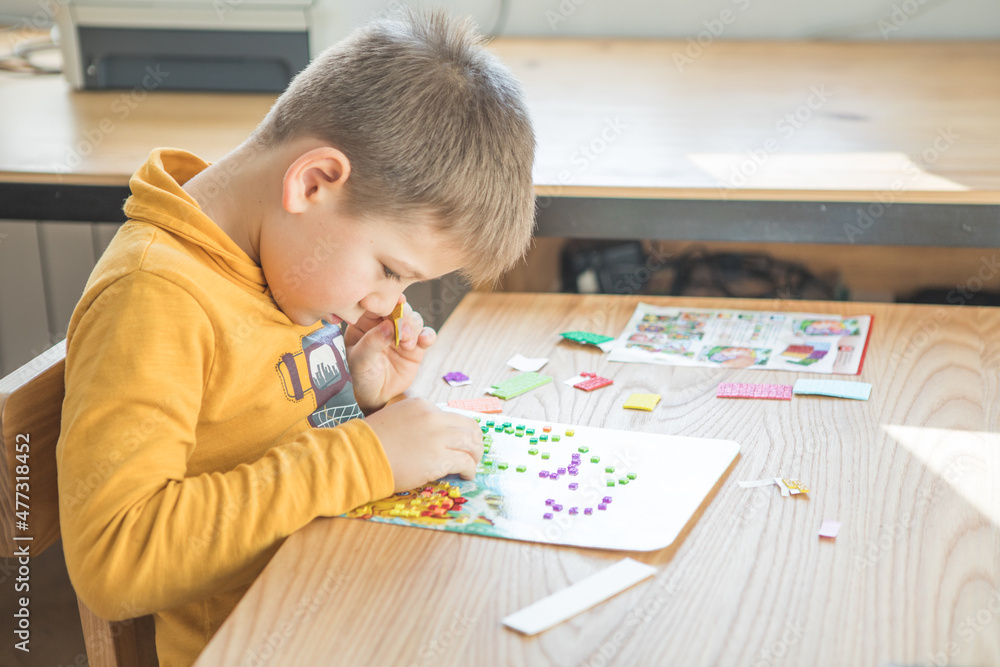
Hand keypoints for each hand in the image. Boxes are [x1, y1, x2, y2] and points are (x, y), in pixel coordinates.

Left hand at [345, 297, 434, 412]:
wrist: (378, 397)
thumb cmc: (363, 377)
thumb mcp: (360, 361)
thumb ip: (371, 342)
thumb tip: (388, 326)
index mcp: (364, 323)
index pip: (377, 305)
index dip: (387, 302)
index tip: (397, 303)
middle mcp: (384, 324)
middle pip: (399, 309)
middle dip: (404, 318)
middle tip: (404, 335)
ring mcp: (401, 334)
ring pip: (414, 319)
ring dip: (414, 328)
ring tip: (408, 345)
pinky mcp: (416, 346)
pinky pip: (427, 334)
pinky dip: (428, 335)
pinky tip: (425, 342)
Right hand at [364, 398, 483, 492]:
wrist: (358, 456)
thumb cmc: (370, 443)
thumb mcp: (394, 419)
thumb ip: (413, 422)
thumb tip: (427, 437)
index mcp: (421, 405)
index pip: (452, 416)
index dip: (459, 432)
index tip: (459, 443)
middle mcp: (433, 417)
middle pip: (469, 426)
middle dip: (475, 441)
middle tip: (473, 454)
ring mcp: (437, 437)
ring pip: (472, 443)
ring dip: (475, 456)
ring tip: (472, 465)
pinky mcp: (439, 458)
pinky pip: (465, 462)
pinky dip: (469, 470)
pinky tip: (465, 475)